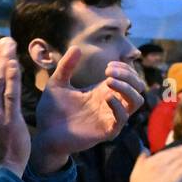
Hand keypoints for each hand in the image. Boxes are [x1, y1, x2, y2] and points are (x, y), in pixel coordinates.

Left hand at [33, 49, 143, 171]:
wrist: (44, 134)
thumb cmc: (51, 111)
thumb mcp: (57, 84)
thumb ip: (66, 66)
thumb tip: (76, 47)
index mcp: (102, 91)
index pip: (128, 78)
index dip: (124, 69)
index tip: (108, 66)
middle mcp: (110, 104)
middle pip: (137, 87)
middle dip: (129, 75)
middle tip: (109, 72)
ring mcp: (110, 118)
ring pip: (136, 102)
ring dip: (127, 89)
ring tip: (108, 82)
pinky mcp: (106, 131)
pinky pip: (123, 119)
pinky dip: (118, 107)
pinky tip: (106, 97)